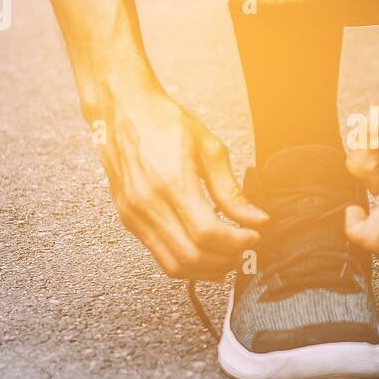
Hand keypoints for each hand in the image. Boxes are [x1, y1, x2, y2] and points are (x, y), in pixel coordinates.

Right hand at [96, 84, 267, 278]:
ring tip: (226, 256)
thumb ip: (231, 191)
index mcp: (171, 183)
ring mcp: (134, 215)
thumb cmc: (164, 123)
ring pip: (173, 265)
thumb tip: (256, 219)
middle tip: (243, 249)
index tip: (253, 236)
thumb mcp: (208, 149)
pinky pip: (159, 255)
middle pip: (191, 255)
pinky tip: (203, 251)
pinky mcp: (129, 220)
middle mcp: (148, 204)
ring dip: (205, 269)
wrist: (122, 110)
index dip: (236, 242)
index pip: (207, 233)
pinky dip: (185, 262)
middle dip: (224, 260)